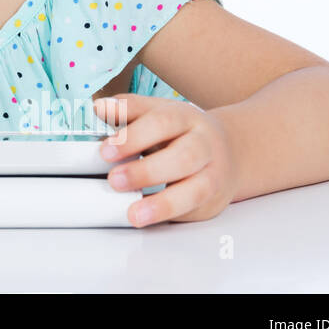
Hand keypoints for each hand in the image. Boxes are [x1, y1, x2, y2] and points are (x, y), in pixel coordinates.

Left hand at [93, 93, 239, 227]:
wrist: (228, 151)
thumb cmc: (182, 131)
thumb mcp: (157, 112)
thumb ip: (128, 110)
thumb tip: (100, 108)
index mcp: (186, 117)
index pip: (162, 122)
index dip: (133, 137)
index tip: (106, 151)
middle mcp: (204, 145)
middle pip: (182, 157)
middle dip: (147, 171)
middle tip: (115, 180)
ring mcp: (213, 175)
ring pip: (196, 190)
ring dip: (163, 204)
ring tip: (134, 214)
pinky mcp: (212, 201)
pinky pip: (194, 211)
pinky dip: (171, 217)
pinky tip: (149, 219)